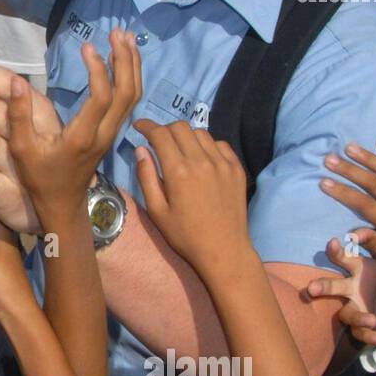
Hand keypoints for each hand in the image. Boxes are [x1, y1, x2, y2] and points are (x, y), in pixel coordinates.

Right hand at [7, 30, 141, 224]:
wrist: (63, 205)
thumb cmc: (39, 179)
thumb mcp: (21, 150)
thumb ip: (19, 116)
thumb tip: (17, 81)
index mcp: (82, 137)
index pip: (101, 98)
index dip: (98, 70)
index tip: (86, 46)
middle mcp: (104, 134)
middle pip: (127, 93)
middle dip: (125, 60)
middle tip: (117, 31)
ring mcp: (112, 133)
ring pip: (133, 96)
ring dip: (132, 65)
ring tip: (125, 37)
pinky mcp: (112, 132)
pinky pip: (129, 102)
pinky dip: (130, 77)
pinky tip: (124, 59)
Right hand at [133, 120, 251, 275]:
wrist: (224, 250)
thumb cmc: (185, 235)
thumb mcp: (156, 211)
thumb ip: (146, 177)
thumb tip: (141, 150)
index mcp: (178, 171)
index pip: (160, 135)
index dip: (146, 126)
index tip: (138, 126)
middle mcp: (201, 161)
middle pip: (181, 127)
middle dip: (165, 129)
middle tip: (158, 140)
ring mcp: (222, 163)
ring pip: (201, 133)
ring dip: (186, 135)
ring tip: (180, 149)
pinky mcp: (236, 169)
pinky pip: (220, 144)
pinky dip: (207, 145)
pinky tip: (201, 158)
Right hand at [305, 230, 375, 346]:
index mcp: (358, 267)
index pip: (346, 255)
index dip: (341, 248)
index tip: (343, 239)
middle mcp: (351, 286)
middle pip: (332, 285)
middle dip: (322, 286)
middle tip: (312, 289)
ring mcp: (354, 306)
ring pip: (345, 314)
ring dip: (356, 316)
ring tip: (371, 318)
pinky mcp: (361, 323)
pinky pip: (362, 332)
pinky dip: (371, 335)